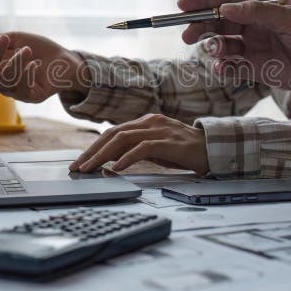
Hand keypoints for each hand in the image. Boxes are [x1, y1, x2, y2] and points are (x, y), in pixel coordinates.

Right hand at [0, 32, 87, 102]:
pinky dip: (27, 73)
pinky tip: (35, 63)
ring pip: (4, 82)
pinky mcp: (32, 96)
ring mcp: (17, 91)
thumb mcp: (15, 39)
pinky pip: (22, 89)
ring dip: (14, 63)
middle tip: (4, 38)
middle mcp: (3, 82)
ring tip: (27, 50)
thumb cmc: (40, 49)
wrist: (67, 60)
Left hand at [69, 114, 208, 174]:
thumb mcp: (156, 150)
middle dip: (91, 151)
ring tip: (89, 169)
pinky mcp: (168, 141)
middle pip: (112, 134)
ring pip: (122, 139)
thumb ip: (136, 150)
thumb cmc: (184, 151)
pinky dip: (126, 158)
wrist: (213, 150)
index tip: (80, 161)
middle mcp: (150, 122)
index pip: (113, 132)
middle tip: (77, 167)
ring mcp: (159, 130)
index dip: (94, 146)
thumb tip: (111, 161)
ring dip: (102, 155)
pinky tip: (116, 168)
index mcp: (145, 122)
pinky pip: (142, 148)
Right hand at [177, 0, 290, 93]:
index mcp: (263, 6)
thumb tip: (226, 9)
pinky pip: (233, 66)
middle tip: (187, 36)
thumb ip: (258, 14)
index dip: (203, 1)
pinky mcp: (259, 68)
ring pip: (224, 45)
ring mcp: (256, 47)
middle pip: (219, 23)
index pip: (226, 0)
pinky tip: (222, 69)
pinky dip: (224, 67)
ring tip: (215, 53)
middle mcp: (256, 25)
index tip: (181, 5)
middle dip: (201, 27)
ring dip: (214, 49)